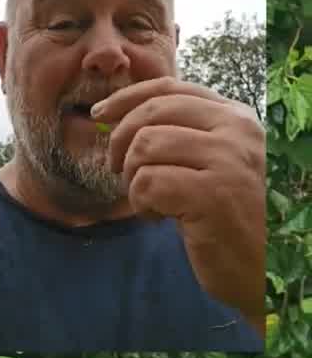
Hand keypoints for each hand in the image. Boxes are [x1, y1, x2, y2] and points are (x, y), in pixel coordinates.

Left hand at [93, 78, 265, 334]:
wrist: (259, 268)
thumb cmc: (227, 219)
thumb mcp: (212, 165)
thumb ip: (183, 135)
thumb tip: (122, 115)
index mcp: (236, 117)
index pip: (171, 89)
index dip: (127, 99)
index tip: (99, 115)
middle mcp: (236, 131)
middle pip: (152, 114)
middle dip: (120, 142)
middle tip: (116, 172)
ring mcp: (227, 161)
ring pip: (145, 146)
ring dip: (132, 178)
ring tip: (150, 202)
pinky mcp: (212, 195)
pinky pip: (147, 183)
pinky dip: (140, 204)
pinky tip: (159, 218)